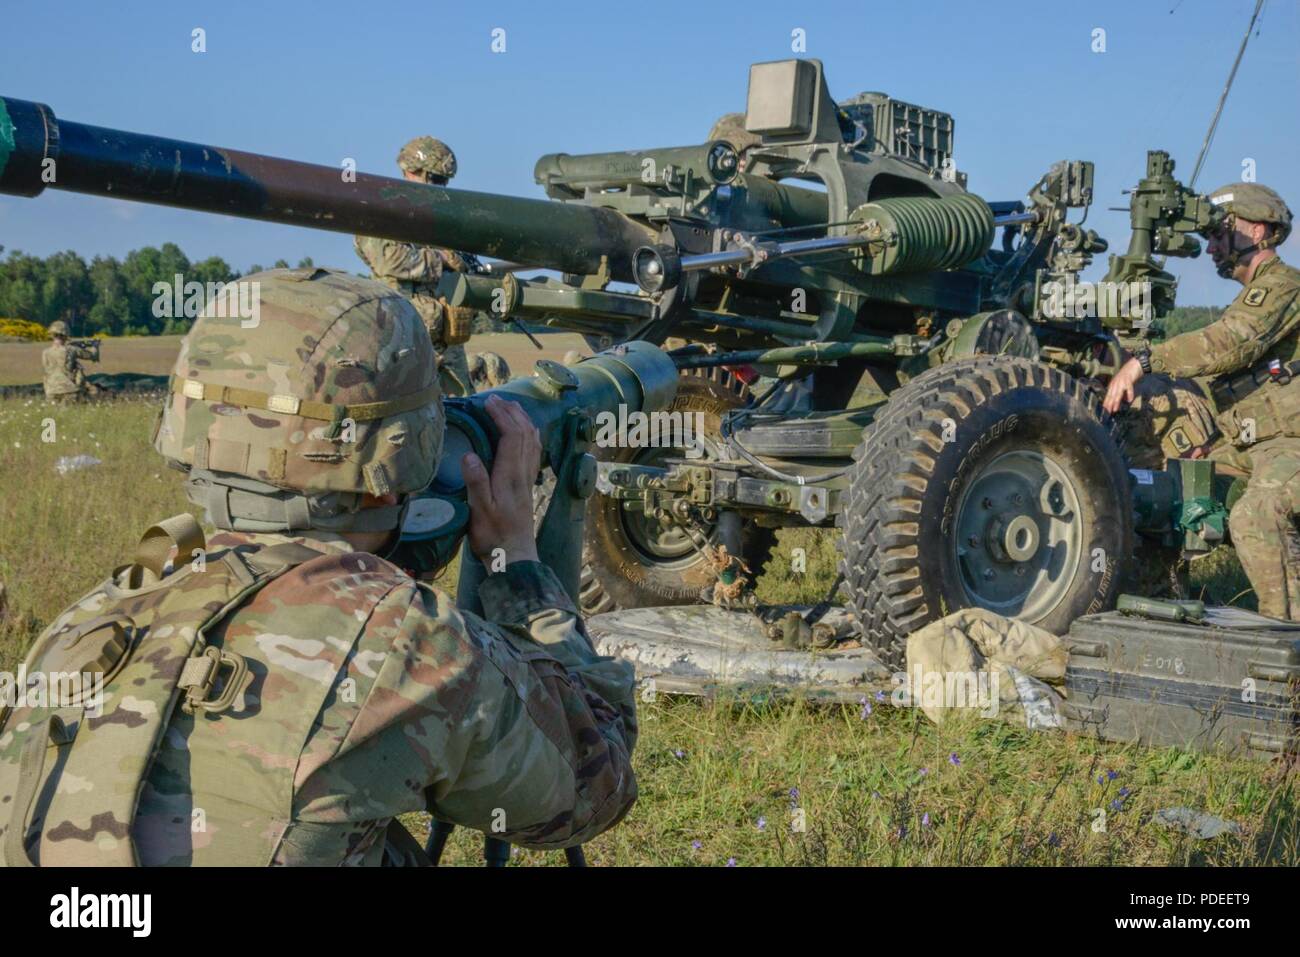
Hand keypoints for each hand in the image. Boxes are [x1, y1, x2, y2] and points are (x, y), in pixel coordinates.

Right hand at [463, 395, 541, 565]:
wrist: (514, 556)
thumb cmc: (493, 536)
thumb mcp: (479, 511)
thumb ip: (476, 483)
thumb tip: (469, 455)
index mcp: (510, 476)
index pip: (511, 437)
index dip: (502, 416)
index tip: (488, 402)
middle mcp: (523, 473)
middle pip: (525, 433)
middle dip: (512, 412)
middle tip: (496, 398)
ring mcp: (528, 479)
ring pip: (532, 441)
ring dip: (522, 420)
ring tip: (509, 407)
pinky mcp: (528, 485)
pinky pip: (533, 452)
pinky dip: (528, 435)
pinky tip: (523, 432)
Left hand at [1102, 357, 1144, 413]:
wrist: (1135, 364)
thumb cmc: (1129, 374)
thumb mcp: (1123, 383)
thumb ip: (1122, 391)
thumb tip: (1123, 401)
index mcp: (1114, 384)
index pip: (1108, 395)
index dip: (1106, 402)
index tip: (1104, 410)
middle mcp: (1116, 383)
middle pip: (1112, 395)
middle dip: (1109, 404)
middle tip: (1107, 412)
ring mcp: (1122, 381)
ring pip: (1118, 393)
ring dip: (1116, 401)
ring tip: (1115, 409)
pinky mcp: (1129, 379)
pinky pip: (1129, 388)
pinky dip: (1129, 394)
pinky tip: (1129, 400)